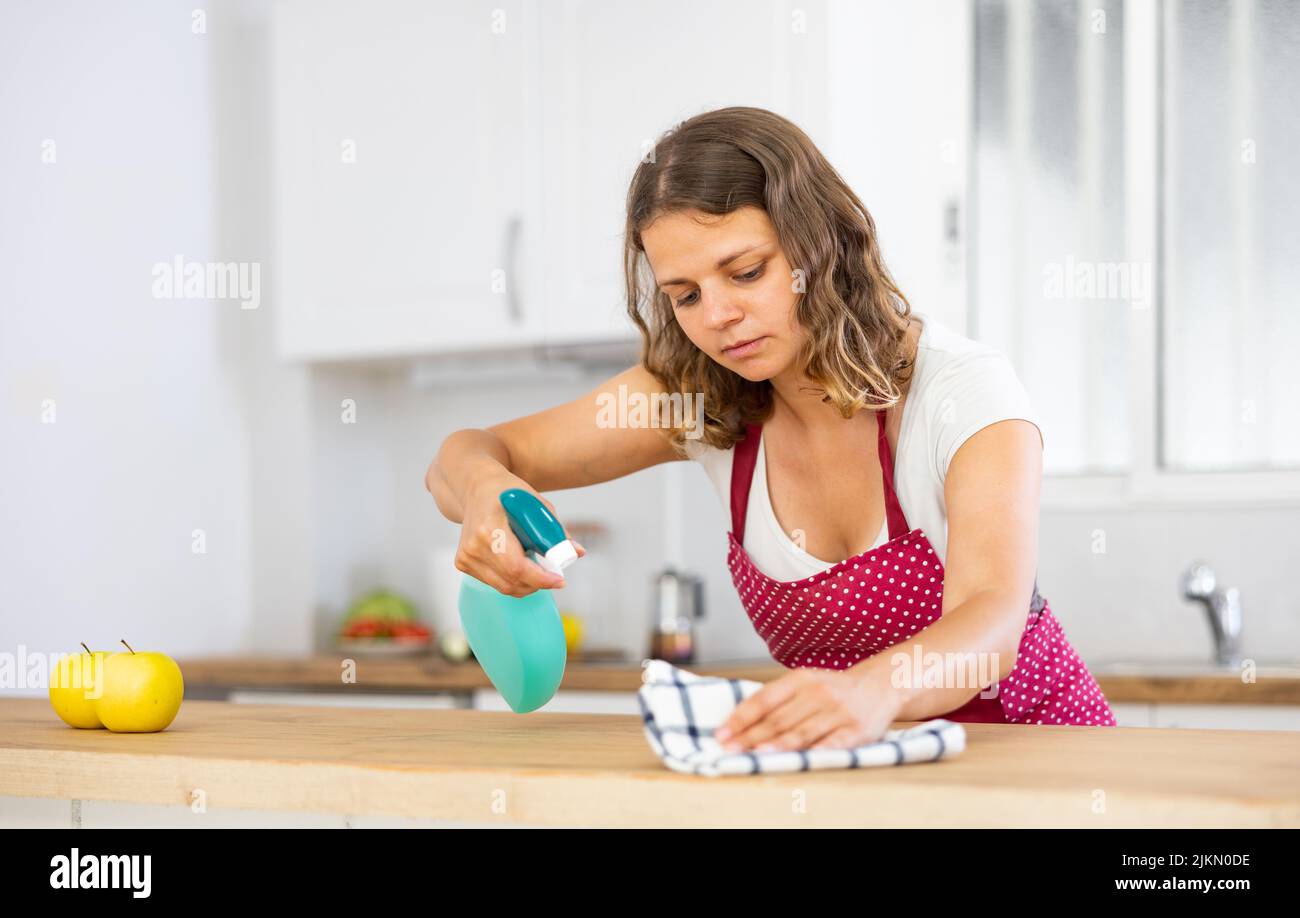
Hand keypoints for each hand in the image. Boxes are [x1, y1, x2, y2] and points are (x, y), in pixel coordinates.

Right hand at [453, 471, 585, 597]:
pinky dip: (514, 578)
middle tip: (554, 572)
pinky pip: (496, 582)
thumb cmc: (506, 492)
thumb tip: (577, 553)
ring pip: (505, 586)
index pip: (516, 567)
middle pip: (512, 581)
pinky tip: (519, 560)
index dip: (541, 578)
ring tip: (536, 562)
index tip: (560, 579)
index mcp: (489, 529)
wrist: (476, 487)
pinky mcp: (463, 563)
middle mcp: (473, 546)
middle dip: (539, 582)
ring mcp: (465, 557)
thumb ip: (556, 531)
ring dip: (528, 582)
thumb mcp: (536, 504)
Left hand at [714, 665, 902, 752]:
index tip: (721, 733)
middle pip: (779, 719)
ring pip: (801, 732)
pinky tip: (798, 760)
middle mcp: (819, 693)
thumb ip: (779, 699)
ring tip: (754, 754)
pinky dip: (813, 753)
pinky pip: (831, 745)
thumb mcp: (806, 683)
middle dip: (750, 736)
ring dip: (776, 745)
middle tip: (729, 749)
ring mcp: (838, 712)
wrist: (882, 685)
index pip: (764, 699)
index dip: (741, 717)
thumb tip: (740, 722)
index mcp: (802, 679)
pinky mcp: (856, 731)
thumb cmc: (834, 689)